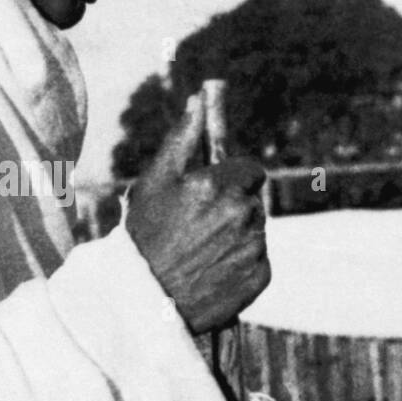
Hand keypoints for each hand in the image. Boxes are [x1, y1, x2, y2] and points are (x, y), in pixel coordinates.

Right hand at [125, 94, 270, 333]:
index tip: (210, 196)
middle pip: (253, 200)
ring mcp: (254, 247)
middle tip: (197, 229)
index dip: (230, 181)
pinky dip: (240, 266)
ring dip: (236, 237)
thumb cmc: (142, 236)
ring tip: (201, 254)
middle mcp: (242, 213)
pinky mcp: (260, 277)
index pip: (249, 170)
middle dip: (232, 208)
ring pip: (256, 231)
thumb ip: (181, 137)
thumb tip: (198, 100)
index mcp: (218, 184)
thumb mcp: (153, 181)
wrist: (142, 299)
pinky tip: (212, 273)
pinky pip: (258, 262)